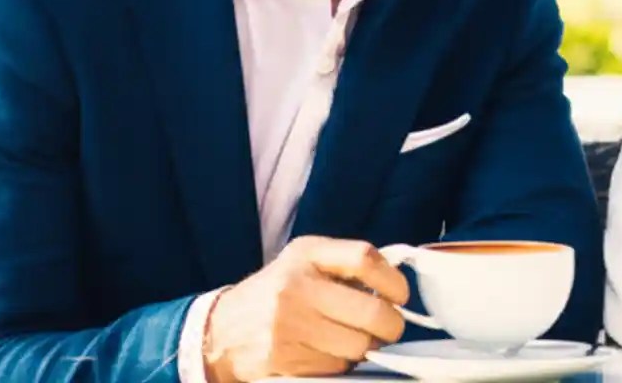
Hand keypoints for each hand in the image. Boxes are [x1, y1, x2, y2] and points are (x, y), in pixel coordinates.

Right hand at [202, 236, 409, 382]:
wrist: (221, 328)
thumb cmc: (277, 291)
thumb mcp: (305, 261)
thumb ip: (347, 264)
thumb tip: (397, 281)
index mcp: (306, 254)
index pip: (365, 258)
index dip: (394, 280)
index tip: (400, 295)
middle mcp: (296, 287)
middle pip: (372, 311)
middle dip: (392, 325)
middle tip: (390, 326)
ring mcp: (288, 325)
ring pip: (358, 346)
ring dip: (365, 347)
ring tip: (354, 338)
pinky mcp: (283, 359)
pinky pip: (336, 367)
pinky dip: (342, 363)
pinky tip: (329, 351)